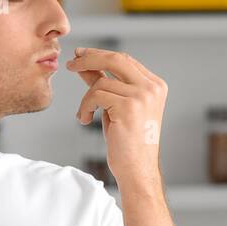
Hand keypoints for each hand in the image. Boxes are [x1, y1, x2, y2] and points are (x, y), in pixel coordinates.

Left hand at [67, 46, 166, 187]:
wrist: (136, 170)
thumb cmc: (127, 143)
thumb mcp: (115, 107)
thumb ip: (105, 84)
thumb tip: (85, 65)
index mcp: (155, 85)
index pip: (125, 59)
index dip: (100, 55)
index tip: (81, 56)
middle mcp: (152, 88)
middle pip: (115, 59)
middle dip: (89, 58)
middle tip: (71, 63)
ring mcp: (142, 96)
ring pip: (101, 82)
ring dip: (86, 99)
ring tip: (84, 114)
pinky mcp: (129, 107)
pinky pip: (95, 95)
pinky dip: (85, 107)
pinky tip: (85, 120)